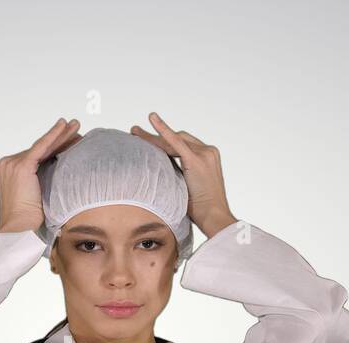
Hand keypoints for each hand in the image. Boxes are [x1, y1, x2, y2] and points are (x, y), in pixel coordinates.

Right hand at [0, 117, 81, 233]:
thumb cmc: (28, 221)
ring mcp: (13, 164)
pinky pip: (41, 147)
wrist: (18, 229)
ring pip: (43, 146)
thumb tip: (61, 176)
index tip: (71, 141)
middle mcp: (9, 164)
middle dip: (59, 139)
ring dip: (60, 135)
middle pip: (40, 149)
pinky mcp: (21, 166)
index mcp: (10, 171)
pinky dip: (54, 135)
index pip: (37, 156)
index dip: (55, 147)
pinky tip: (64, 126)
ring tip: (75, 124)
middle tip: (75, 127)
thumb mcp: (36, 197)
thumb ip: (42, 182)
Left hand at [130, 112, 236, 238]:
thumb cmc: (202, 210)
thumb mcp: (189, 187)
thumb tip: (160, 174)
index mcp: (207, 157)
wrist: (214, 217)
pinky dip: (163, 129)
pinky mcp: (196, 160)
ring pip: (173, 141)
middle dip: (155, 137)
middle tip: (134, 132)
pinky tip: (152, 119)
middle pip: (177, 138)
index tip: (147, 139)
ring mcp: (204, 154)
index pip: (182, 144)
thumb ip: (179, 174)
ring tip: (134, 131)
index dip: (163, 141)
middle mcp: (208, 151)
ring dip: (152, 137)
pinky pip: (176, 142)